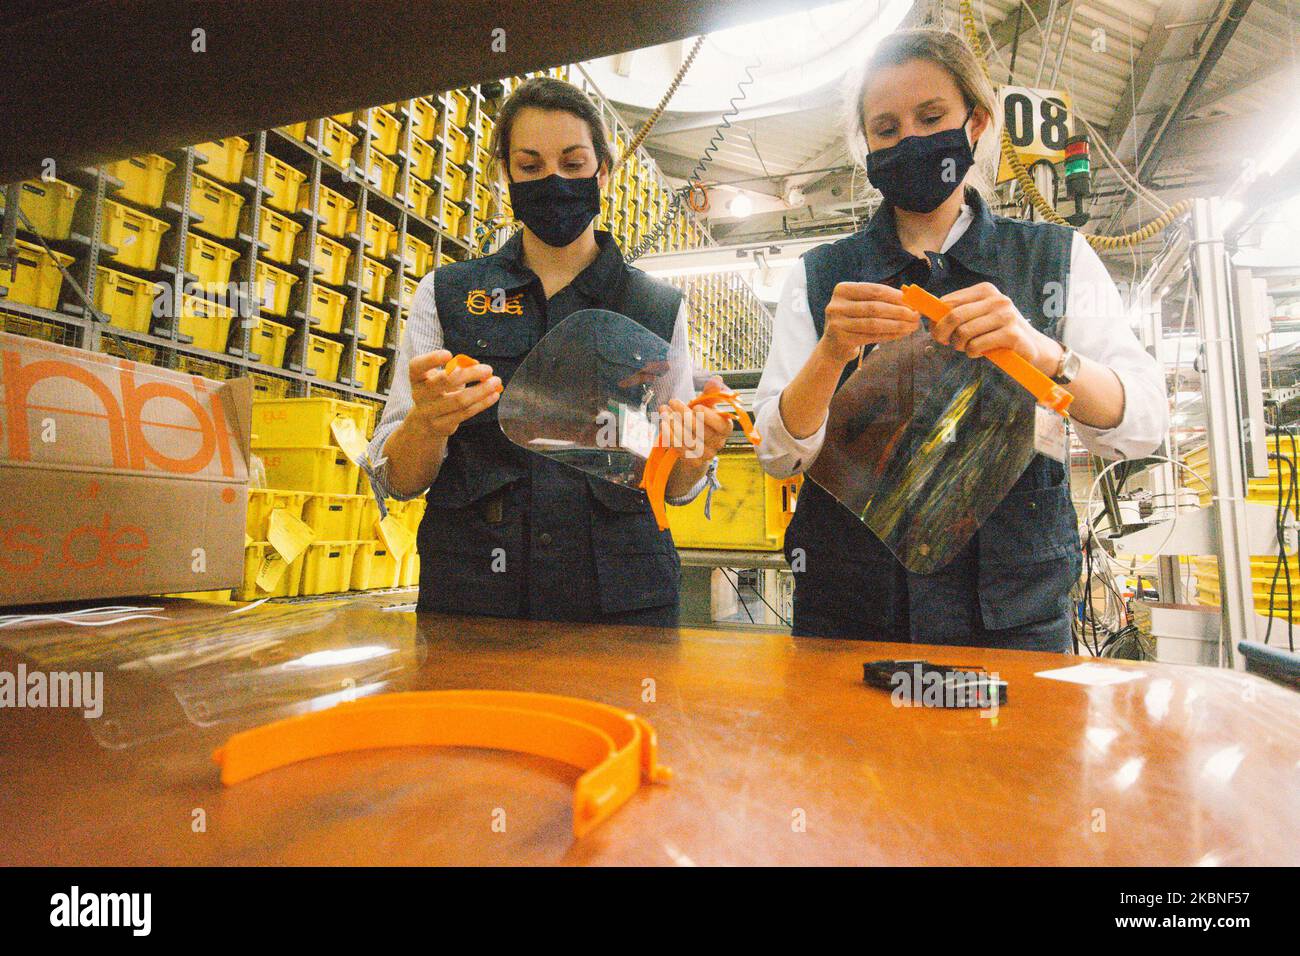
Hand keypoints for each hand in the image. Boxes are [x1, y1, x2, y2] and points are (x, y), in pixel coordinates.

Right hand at [407, 348, 501, 438]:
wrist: (424, 423)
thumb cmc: (435, 393)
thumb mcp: (438, 378)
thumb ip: (455, 369)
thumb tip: (476, 364)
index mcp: (417, 378)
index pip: (417, 366)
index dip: (432, 359)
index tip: (448, 354)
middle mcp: (420, 395)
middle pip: (445, 381)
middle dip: (470, 373)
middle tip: (488, 369)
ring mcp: (430, 412)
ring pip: (460, 400)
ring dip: (482, 390)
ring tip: (496, 382)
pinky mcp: (443, 425)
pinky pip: (466, 413)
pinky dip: (482, 403)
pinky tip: (493, 395)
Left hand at [658, 376, 731, 463]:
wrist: (694, 443)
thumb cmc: (701, 420)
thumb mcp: (706, 404)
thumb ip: (711, 393)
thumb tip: (717, 379)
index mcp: (725, 428)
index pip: (721, 425)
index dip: (709, 417)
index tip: (695, 406)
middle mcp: (718, 443)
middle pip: (703, 432)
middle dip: (685, 415)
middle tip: (672, 402)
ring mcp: (707, 454)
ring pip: (690, 442)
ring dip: (674, 425)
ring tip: (664, 411)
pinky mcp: (694, 462)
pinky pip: (681, 451)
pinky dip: (670, 437)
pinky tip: (663, 425)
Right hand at [816, 282, 920, 364]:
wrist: (833, 346)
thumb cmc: (853, 321)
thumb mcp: (860, 304)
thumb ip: (880, 299)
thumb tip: (910, 299)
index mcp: (842, 290)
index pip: (874, 290)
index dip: (895, 296)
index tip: (912, 301)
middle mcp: (836, 305)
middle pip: (875, 307)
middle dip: (899, 311)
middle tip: (916, 315)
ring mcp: (837, 323)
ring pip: (874, 323)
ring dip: (897, 325)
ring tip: (912, 326)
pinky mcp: (841, 340)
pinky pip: (872, 337)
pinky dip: (890, 335)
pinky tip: (901, 334)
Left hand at [933, 282, 1057, 371]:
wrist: (1031, 347)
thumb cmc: (997, 332)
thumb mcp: (979, 316)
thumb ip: (958, 312)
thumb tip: (929, 314)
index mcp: (985, 290)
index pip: (949, 301)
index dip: (936, 319)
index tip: (934, 331)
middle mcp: (997, 299)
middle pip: (954, 316)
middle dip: (942, 333)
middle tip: (945, 343)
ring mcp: (1006, 316)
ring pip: (964, 332)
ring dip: (959, 345)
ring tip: (967, 348)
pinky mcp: (1011, 334)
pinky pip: (976, 346)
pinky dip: (972, 353)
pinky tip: (979, 352)